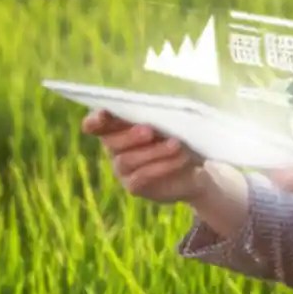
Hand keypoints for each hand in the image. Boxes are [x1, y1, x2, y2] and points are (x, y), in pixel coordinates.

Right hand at [82, 109, 209, 203]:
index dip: (96, 120)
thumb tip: (163, 108)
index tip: (104, 114)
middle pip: (110, 141)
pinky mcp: (134, 185)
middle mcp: (115, 146)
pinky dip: (162, 166)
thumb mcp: (174, 120)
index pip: (94, 124)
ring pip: (126, 160)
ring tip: (176, 144)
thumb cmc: (181, 132)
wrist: (197, 166)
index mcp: (116, 124)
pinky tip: (180, 159)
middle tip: (150, 131)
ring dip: (153, 151)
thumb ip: (161, 114)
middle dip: (130, 135)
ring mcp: (122, 168)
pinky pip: (140, 177)